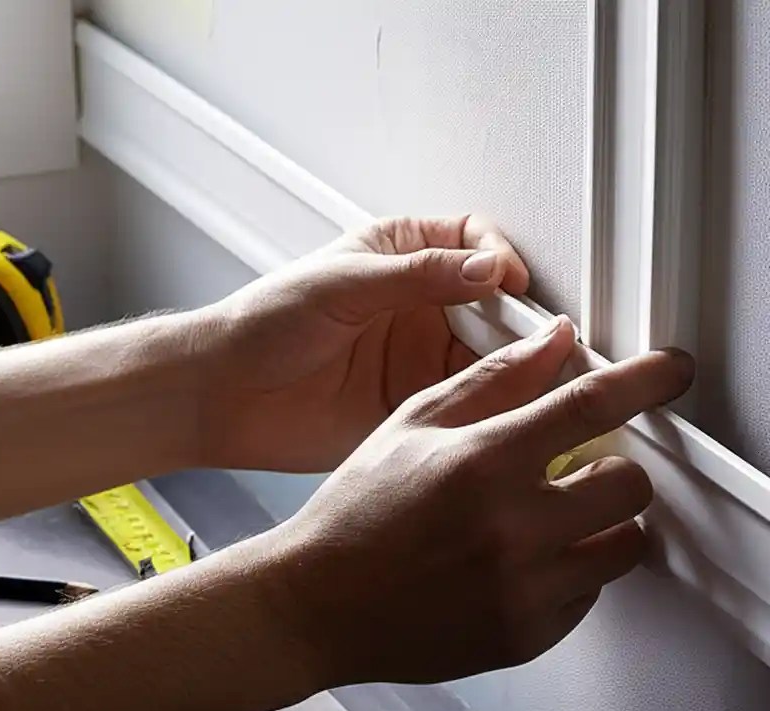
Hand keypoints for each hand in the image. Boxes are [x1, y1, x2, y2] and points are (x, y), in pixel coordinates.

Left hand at [195, 215, 530, 471]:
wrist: (224, 397)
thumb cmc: (262, 324)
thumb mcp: (342, 284)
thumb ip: (418, 275)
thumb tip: (485, 269)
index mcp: (402, 257)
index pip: (474, 242)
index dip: (499, 259)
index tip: (510, 284)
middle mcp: (420, 306)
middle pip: (495, 306)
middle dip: (523, 321)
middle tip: (546, 339)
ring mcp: (420, 357)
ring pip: (492, 357)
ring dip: (518, 366)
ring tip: (540, 377)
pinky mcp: (417, 405)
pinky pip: (470, 404)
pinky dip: (496, 407)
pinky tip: (509, 410)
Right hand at [262, 317, 694, 685]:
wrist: (317, 605)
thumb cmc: (357, 513)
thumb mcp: (414, 422)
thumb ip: (496, 379)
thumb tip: (555, 343)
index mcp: (482, 462)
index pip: (592, 406)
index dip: (647, 380)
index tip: (670, 372)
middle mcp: (511, 529)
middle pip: (630, 485)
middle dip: (616, 467)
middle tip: (583, 465)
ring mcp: (523, 590)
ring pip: (626, 545)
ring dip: (605, 521)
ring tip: (558, 515)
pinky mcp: (526, 635)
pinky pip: (591, 595)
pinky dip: (575, 570)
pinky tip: (527, 559)